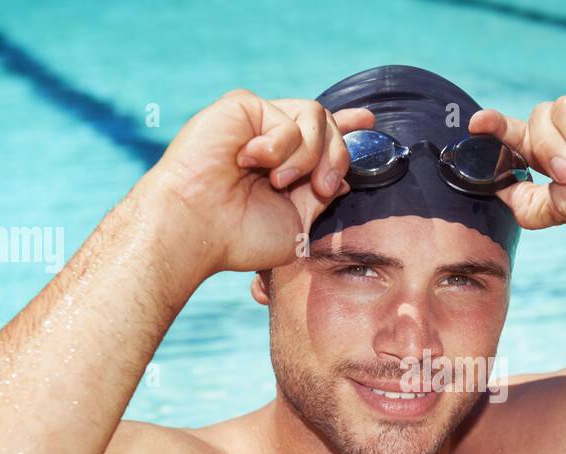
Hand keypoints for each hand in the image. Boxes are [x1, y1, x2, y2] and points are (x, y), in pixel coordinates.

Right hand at [146, 90, 373, 276]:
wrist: (198, 226)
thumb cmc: (239, 236)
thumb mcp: (296, 223)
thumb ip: (320, 197)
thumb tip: (345, 178)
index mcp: (283, 166)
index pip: (322, 137)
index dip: (347, 127)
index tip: (368, 121)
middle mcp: (271, 140)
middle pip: (328, 126)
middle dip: (336, 158)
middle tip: (320, 188)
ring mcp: (257, 121)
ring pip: (316, 116)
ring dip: (307, 157)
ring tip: (278, 181)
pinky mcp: (243, 106)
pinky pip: (288, 119)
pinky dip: (279, 146)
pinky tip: (248, 162)